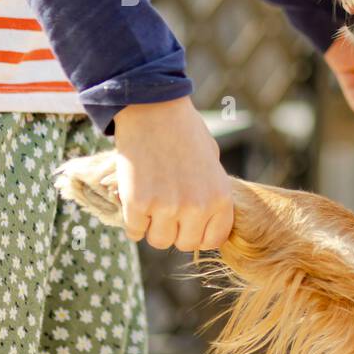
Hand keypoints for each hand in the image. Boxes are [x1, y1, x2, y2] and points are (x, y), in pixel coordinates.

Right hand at [112, 96, 233, 250]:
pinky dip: (133, 221)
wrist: (153, 109)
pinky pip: (134, 231)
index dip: (198, 233)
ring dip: (153, 226)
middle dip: (175, 230)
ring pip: (158, 240)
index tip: (188, 222)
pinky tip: (135, 200)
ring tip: (152, 201)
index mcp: (220, 198)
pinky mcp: (138, 203)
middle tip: (167, 208)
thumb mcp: (213, 163)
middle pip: (184, 243)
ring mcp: (167, 207)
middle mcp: (197, 207)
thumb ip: (211, 193)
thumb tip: (204, 219)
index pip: (212, 240)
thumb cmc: (185, 132)